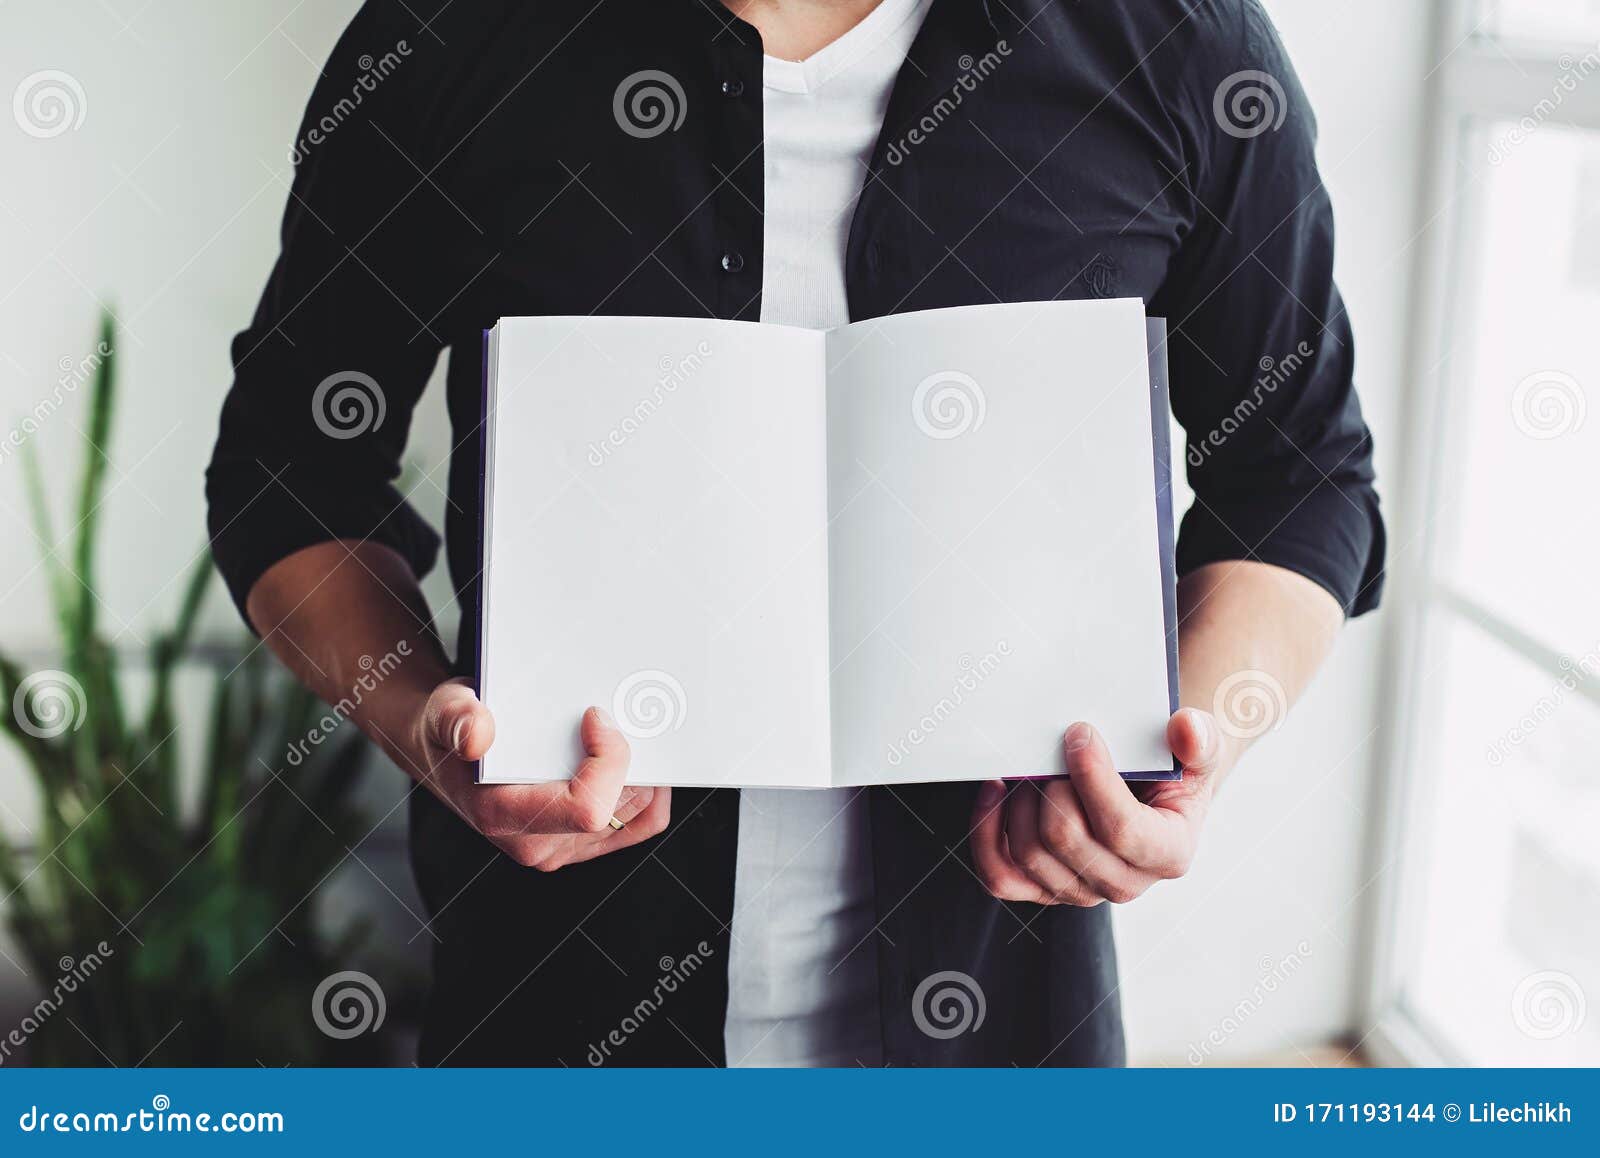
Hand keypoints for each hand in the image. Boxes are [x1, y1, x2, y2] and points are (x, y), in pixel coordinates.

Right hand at [411, 678, 670, 870]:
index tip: (594, 716)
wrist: (452, 754)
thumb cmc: (451, 732)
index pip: (586, 808)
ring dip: (642, 770)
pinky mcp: (582, 842)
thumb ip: (457, 719)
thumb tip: (477, 734)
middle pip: (618, 807)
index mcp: (503, 818)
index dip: (607, 760)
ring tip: (627, 731)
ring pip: (635, 814)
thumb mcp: (445, 712)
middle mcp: (537, 844)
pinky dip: (648, 790)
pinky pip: (638, 824)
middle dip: (631, 759)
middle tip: (623, 716)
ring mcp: (563, 848)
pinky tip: (638, 758)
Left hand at [970, 709, 1225, 904]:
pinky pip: (999, 875)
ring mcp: (1080, 890)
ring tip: (1034, 769)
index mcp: (1168, 854)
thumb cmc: (1171, 772)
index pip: (1121, 829)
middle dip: (1052, 786)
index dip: (1093, 779)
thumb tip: (1186, 729)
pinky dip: (986, 832)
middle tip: (1054, 752)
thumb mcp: (1200, 752)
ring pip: (1029, 854)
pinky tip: (997, 792)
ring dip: (1022, 802)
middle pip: (1066, 840)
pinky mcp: (1042, 887)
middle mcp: (1124, 883)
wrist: (1150, 793)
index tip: (1079, 734)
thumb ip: (1202, 740)